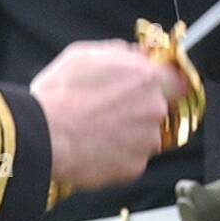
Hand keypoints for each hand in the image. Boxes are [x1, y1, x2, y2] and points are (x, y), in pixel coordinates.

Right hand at [30, 41, 187, 190]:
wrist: (39, 138)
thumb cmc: (59, 95)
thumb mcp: (86, 55)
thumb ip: (120, 52)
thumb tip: (135, 54)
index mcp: (146, 78)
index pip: (180, 80)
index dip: (168, 84)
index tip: (160, 87)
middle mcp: (153, 109)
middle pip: (160, 109)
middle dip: (141, 109)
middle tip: (112, 111)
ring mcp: (146, 141)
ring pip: (147, 136)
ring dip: (131, 134)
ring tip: (99, 132)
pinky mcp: (134, 168)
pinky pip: (132, 159)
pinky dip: (118, 156)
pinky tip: (96, 148)